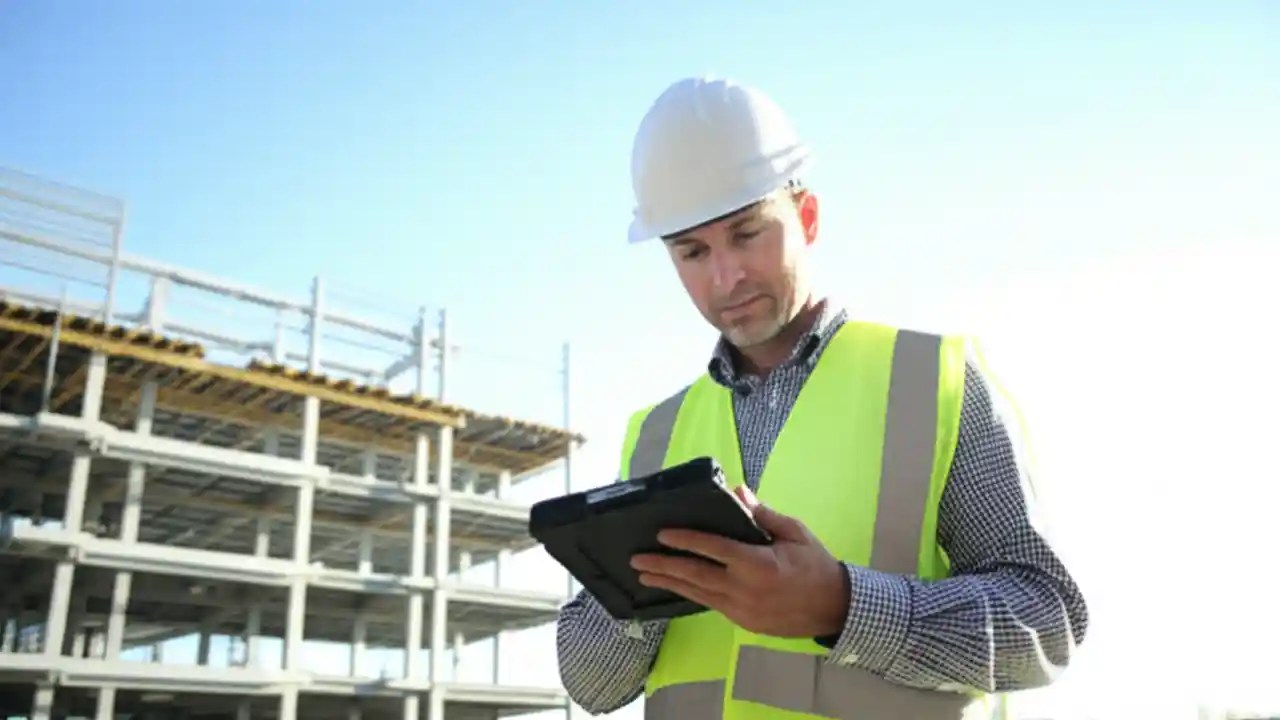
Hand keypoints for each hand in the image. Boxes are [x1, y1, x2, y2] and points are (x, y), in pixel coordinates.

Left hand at [630, 486, 850, 638]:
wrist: (834, 609)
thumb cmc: (815, 566)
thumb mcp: (795, 533)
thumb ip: (764, 515)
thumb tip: (738, 492)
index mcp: (757, 564)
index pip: (713, 549)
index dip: (686, 540)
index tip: (662, 534)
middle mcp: (744, 590)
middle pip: (695, 575)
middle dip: (664, 566)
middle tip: (637, 559)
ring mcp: (741, 610)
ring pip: (697, 594)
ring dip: (669, 583)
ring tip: (644, 575)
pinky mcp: (742, 622)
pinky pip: (710, 605)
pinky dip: (690, 594)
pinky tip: (676, 586)